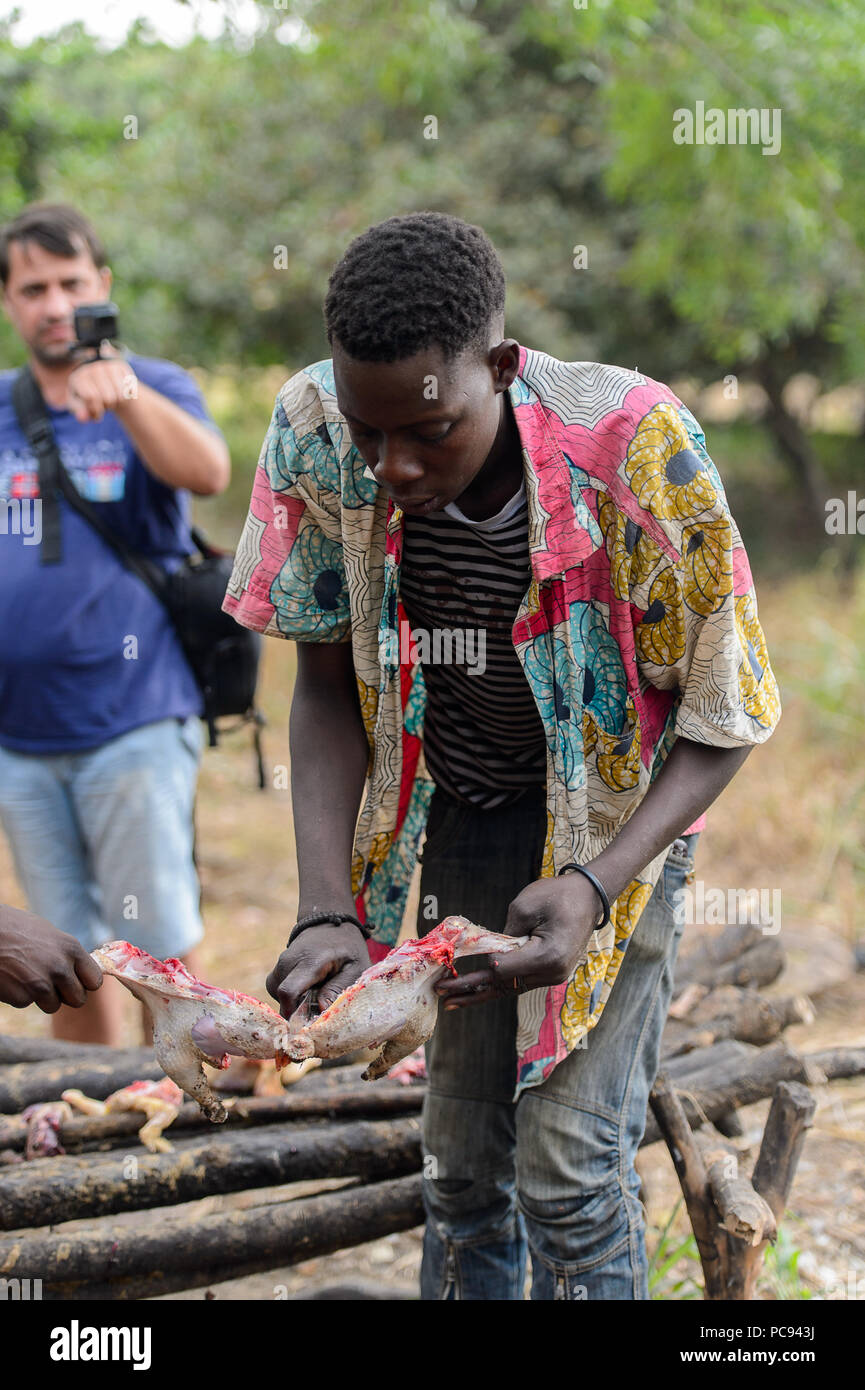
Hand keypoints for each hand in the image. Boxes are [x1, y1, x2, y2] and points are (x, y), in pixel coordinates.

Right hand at [0, 904, 102, 1010]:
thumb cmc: (13, 928)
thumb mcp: (48, 935)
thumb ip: (66, 954)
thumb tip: (82, 971)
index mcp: (71, 948)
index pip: (95, 980)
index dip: (84, 984)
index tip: (76, 983)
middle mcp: (60, 967)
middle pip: (78, 999)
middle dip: (65, 996)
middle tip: (51, 985)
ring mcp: (41, 984)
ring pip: (53, 1006)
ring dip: (41, 997)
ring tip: (25, 975)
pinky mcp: (22, 997)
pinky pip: (27, 1003)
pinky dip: (19, 995)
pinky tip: (10, 977)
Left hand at [66, 353, 137, 422]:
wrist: (98, 377)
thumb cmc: (87, 395)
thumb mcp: (80, 404)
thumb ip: (80, 412)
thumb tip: (83, 418)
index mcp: (79, 378)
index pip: (92, 398)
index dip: (97, 410)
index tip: (96, 413)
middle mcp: (93, 368)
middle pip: (108, 398)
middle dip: (108, 406)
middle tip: (104, 404)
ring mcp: (108, 366)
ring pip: (120, 395)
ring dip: (117, 402)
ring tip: (111, 398)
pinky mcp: (121, 366)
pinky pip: (129, 389)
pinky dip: (126, 395)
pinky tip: (119, 391)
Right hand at [266, 922, 369, 1020]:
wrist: (329, 922)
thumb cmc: (347, 947)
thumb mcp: (355, 967)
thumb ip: (338, 988)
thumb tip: (319, 1011)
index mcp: (311, 961)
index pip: (288, 991)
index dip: (293, 1013)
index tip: (307, 1023)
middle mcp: (289, 961)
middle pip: (283, 998)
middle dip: (297, 1010)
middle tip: (318, 1007)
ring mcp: (281, 962)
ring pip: (279, 995)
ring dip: (294, 1001)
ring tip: (315, 993)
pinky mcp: (278, 967)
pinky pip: (277, 989)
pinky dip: (291, 994)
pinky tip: (307, 988)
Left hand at [434, 873, 604, 1008]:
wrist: (589, 896)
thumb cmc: (557, 895)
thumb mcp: (524, 906)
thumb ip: (505, 933)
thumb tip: (489, 954)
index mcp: (547, 956)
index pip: (503, 969)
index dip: (478, 967)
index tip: (454, 963)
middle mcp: (552, 973)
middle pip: (504, 986)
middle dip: (471, 990)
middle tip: (442, 993)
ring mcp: (553, 976)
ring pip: (511, 988)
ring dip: (481, 992)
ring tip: (453, 1000)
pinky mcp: (550, 973)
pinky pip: (519, 982)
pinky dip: (497, 985)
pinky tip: (476, 991)